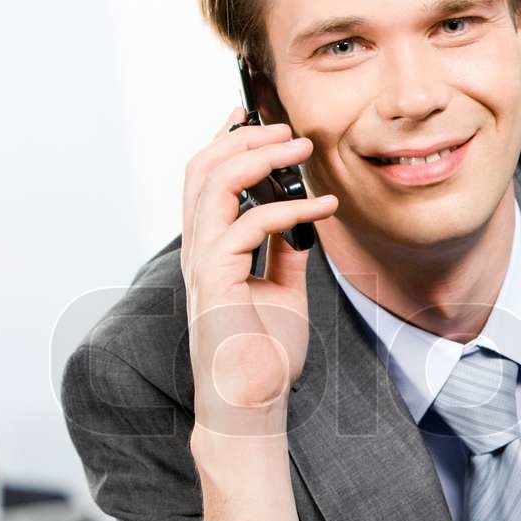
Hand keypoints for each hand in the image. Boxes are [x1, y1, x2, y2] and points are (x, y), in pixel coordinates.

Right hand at [181, 108, 337, 435]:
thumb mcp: (283, 292)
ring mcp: (203, 265)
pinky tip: (321, 208)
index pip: (205, 180)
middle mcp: (199, 251)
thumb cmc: (264, 356)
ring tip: (300, 149)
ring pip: (212, 185)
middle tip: (286, 126)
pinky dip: (286, 209)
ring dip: (259, 158)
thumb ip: (285, 254)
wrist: (252, 405)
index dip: (226, 141)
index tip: (254, 115)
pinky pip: (246, 226)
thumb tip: (301, 224)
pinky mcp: (215, 282)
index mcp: (211, 250)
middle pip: (201, 169)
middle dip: (243, 137)